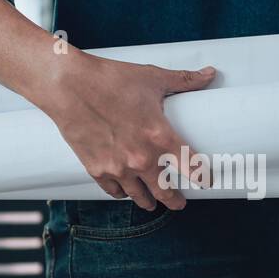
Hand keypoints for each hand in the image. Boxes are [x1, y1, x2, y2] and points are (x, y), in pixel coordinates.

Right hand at [42, 51, 215, 209]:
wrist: (68, 86)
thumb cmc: (110, 80)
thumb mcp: (152, 78)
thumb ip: (184, 80)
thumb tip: (209, 74)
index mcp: (160, 136)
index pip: (190, 167)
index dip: (201, 177)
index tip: (205, 182)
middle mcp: (142, 158)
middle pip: (165, 192)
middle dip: (175, 201)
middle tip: (179, 203)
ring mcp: (118, 168)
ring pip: (140, 197)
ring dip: (148, 201)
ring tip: (152, 203)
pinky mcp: (97, 169)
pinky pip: (114, 191)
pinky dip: (122, 193)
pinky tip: (125, 192)